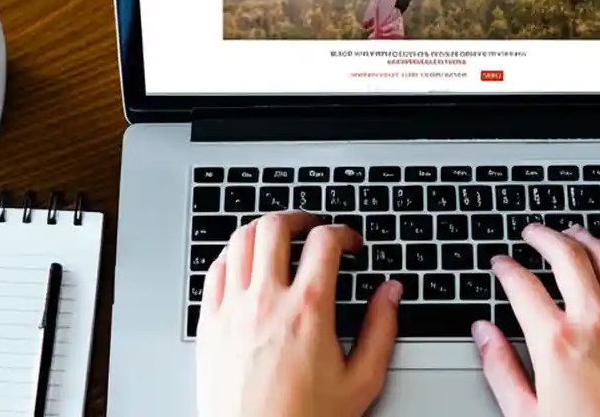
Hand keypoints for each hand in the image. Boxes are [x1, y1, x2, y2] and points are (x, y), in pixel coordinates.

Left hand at [195, 211, 402, 416]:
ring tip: (279, 239)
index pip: (324, 241)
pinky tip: (245, 264)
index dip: (343, 232)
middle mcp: (266, 301)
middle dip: (300, 218)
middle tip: (312, 228)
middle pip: (276, 227)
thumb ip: (382, 330)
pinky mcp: (209, 322)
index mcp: (308, 310)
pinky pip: (215, 269)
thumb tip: (390, 293)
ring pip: (241, 240)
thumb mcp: (361, 381)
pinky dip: (233, 256)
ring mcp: (232, 309)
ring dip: (263, 230)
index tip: (349, 243)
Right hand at [474, 224, 599, 416]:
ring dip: (586, 240)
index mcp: (556, 343)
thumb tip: (484, 335)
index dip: (506, 268)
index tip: (501, 264)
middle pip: (567, 256)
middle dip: (544, 237)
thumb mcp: (527, 415)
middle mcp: (595, 324)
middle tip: (533, 234)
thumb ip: (500, 369)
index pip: (522, 285)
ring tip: (573, 233)